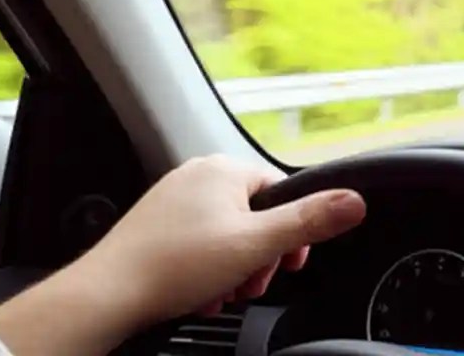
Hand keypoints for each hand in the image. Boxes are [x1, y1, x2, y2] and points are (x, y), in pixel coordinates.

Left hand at [0, 155, 365, 355]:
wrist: (109, 294)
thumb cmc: (175, 266)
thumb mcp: (256, 246)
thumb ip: (309, 222)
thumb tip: (355, 200)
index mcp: (224, 169)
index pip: (282, 194)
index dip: (290, 235)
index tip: (287, 264)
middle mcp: (197, 174)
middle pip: (254, 216)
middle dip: (258, 258)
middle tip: (249, 285)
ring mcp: (173, 199)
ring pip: (227, 234)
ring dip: (233, 269)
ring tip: (220, 294)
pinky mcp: (155, 225)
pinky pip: (198, 243)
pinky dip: (206, 270)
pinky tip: (199, 294)